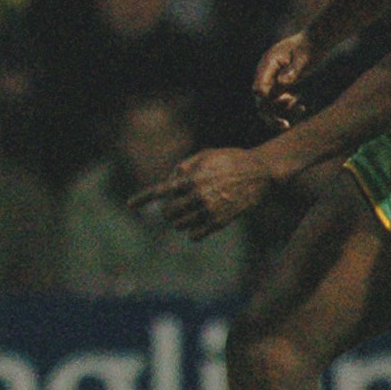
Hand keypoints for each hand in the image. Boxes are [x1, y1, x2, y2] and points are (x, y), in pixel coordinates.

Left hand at [127, 147, 273, 238]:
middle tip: (174, 206)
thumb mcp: (205, 155)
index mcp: (192, 178)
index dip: (142, 198)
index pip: (160, 191)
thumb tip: (169, 183)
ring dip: (179, 221)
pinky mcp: (220, 222)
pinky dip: (192, 231)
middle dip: (167, 210)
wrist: (261, 173)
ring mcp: (209, 211)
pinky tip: (198, 223)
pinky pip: (195, 235)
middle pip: (168, 212)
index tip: (129, 205)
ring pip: (180, 225)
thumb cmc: (231, 160)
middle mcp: (198, 196)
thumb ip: (183, 167)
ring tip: (189, 212)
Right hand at [253, 30, 315, 130]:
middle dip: (271, 113)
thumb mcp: (304, 58)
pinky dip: (288, 105)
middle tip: (285, 125)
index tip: (279, 106)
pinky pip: (278, 100)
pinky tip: (301, 107)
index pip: (259, 85)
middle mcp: (266, 73)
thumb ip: (293, 70)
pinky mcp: (280, 83)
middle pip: (261, 98)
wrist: (315, 42)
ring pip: (269, 102)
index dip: (265, 99)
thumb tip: (282, 83)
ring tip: (300, 108)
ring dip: (282, 110)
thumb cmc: (309, 48)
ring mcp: (272, 78)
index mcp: (268, 63)